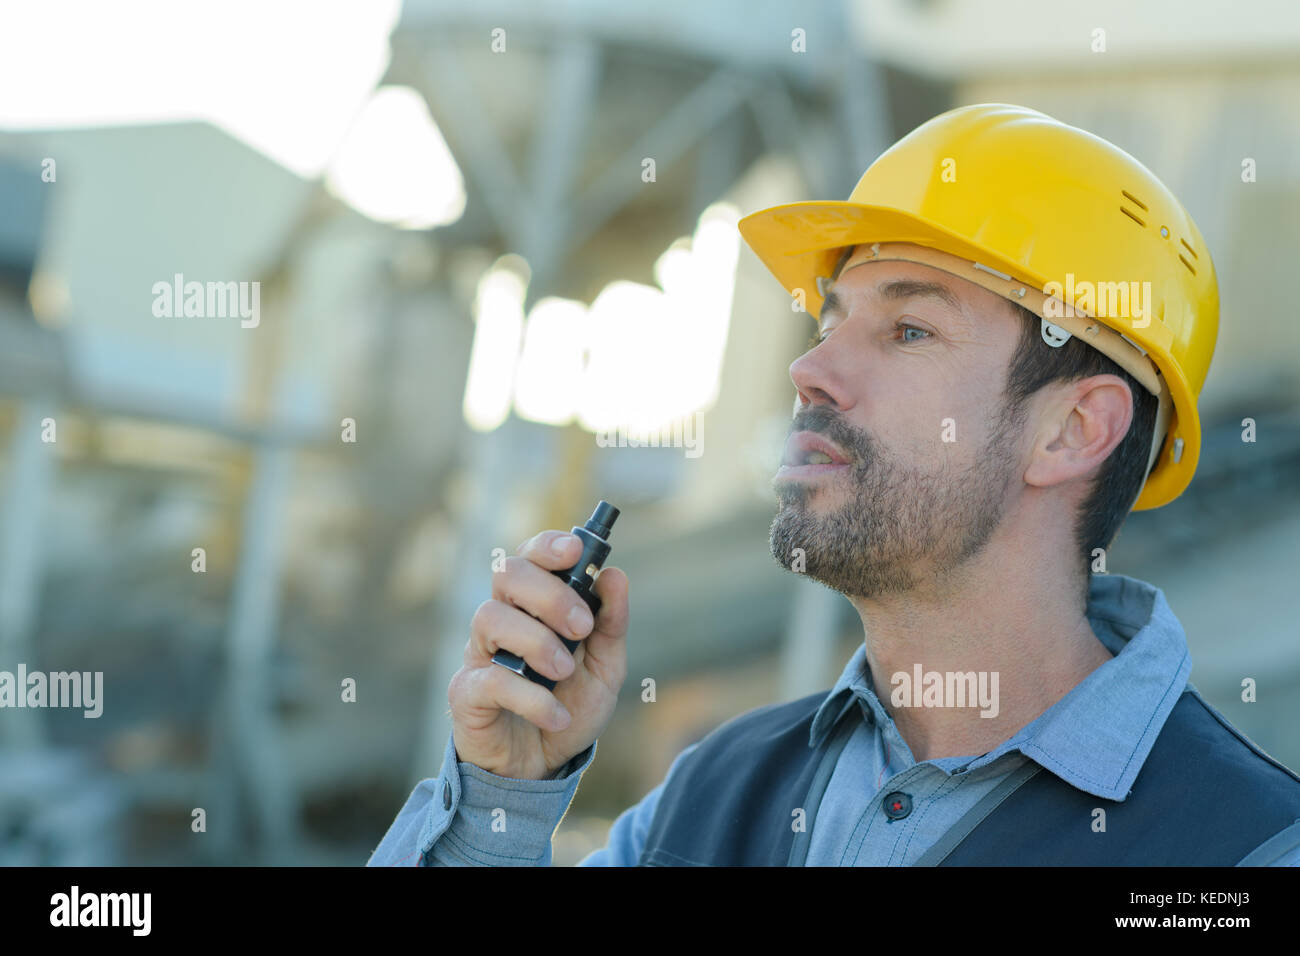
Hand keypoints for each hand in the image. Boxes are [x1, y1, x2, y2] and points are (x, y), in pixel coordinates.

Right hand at [448, 529, 629, 779]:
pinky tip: (556, 716)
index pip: (529, 557)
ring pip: (491, 618)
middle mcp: (501, 621)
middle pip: (506, 574)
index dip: (547, 546)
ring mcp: (480, 654)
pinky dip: (532, 698)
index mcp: (532, 606)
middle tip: (581, 627)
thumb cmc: (569, 705)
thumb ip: (611, 624)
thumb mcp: (606, 668)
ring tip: (564, 673)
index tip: (575, 550)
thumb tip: (614, 575)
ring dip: (538, 642)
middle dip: (549, 594)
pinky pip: (491, 679)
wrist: (543, 766)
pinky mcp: (467, 692)